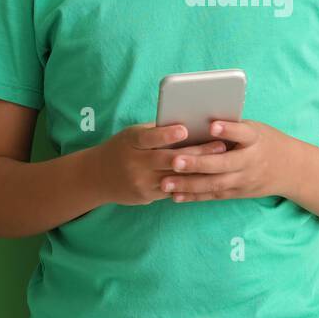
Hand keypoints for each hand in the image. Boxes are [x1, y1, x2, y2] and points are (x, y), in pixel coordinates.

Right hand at [94, 122, 228, 206]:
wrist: (97, 177)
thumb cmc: (122, 148)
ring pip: (175, 177)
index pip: (148, 138)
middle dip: (197, 152)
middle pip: (168, 159)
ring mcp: (141, 182)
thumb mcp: (132, 135)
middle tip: (220, 146)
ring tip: (221, 163)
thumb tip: (188, 121)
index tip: (184, 129)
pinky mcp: (146, 196)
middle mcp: (135, 163)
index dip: (166, 135)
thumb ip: (155, 131)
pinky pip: (173, 190)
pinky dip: (191, 183)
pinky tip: (209, 178)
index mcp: (131, 142)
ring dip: (199, 170)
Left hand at [159, 120, 295, 202]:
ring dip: (189, 184)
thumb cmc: (265, 141)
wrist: (291, 169)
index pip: (243, 133)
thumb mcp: (255, 129)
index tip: (212, 124)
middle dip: (198, 163)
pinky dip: (194, 196)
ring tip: (165, 182)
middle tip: (175, 160)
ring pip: (215, 183)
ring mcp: (244, 180)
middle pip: (223, 163)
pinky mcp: (238, 193)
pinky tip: (175, 195)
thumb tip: (199, 119)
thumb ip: (232, 127)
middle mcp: (250, 161)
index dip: (229, 129)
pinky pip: (214, 195)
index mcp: (255, 139)